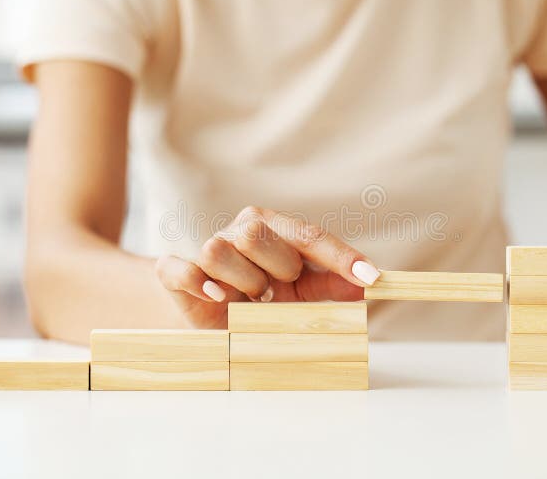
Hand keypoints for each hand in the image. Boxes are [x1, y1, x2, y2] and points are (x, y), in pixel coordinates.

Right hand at [155, 206, 379, 327]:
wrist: (211, 317)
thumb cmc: (261, 300)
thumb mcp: (300, 294)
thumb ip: (329, 287)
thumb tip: (365, 286)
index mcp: (272, 228)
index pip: (308, 235)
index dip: (339, 256)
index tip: (370, 277)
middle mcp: (238, 231)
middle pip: (258, 233)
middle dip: (278, 268)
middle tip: (278, 291)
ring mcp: (206, 249)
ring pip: (220, 250)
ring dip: (243, 282)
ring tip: (250, 300)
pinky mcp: (176, 274)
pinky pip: (181, 269)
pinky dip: (199, 282)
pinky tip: (217, 296)